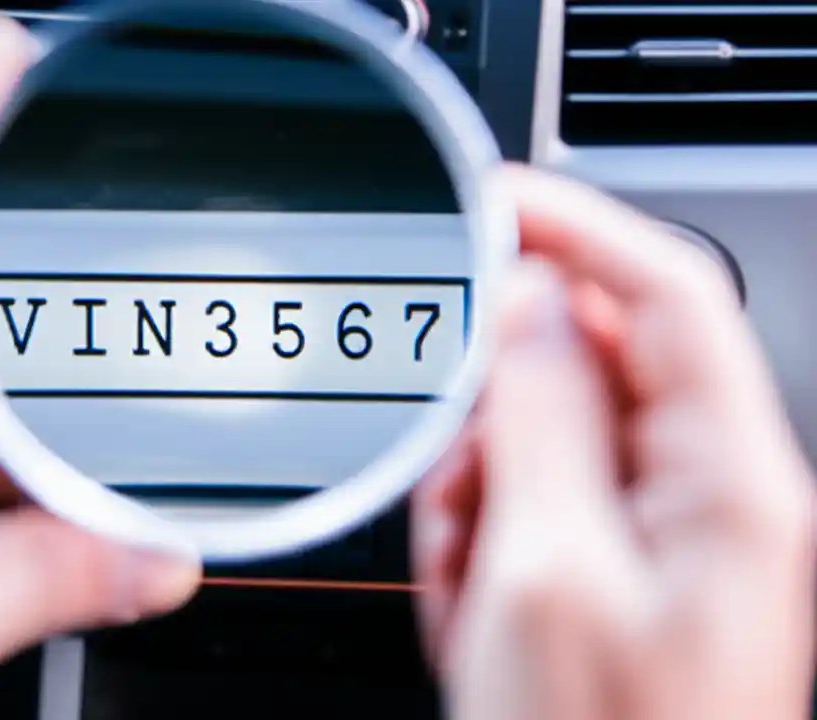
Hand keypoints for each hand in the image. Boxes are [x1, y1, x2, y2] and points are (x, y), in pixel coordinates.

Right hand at [413, 166, 814, 718]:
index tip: (492, 202)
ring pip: (547, 439)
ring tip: (460, 569)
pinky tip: (467, 603)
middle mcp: (707, 502)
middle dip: (501, 404)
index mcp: (728, 486)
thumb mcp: (544, 576)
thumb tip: (530, 307)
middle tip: (451, 464)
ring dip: (481, 484)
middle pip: (594, 368)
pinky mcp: (613, 578)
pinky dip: (482, 536)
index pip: (663, 295)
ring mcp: (659, 542)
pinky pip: (535, 507)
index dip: (576, 229)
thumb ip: (538, 420)